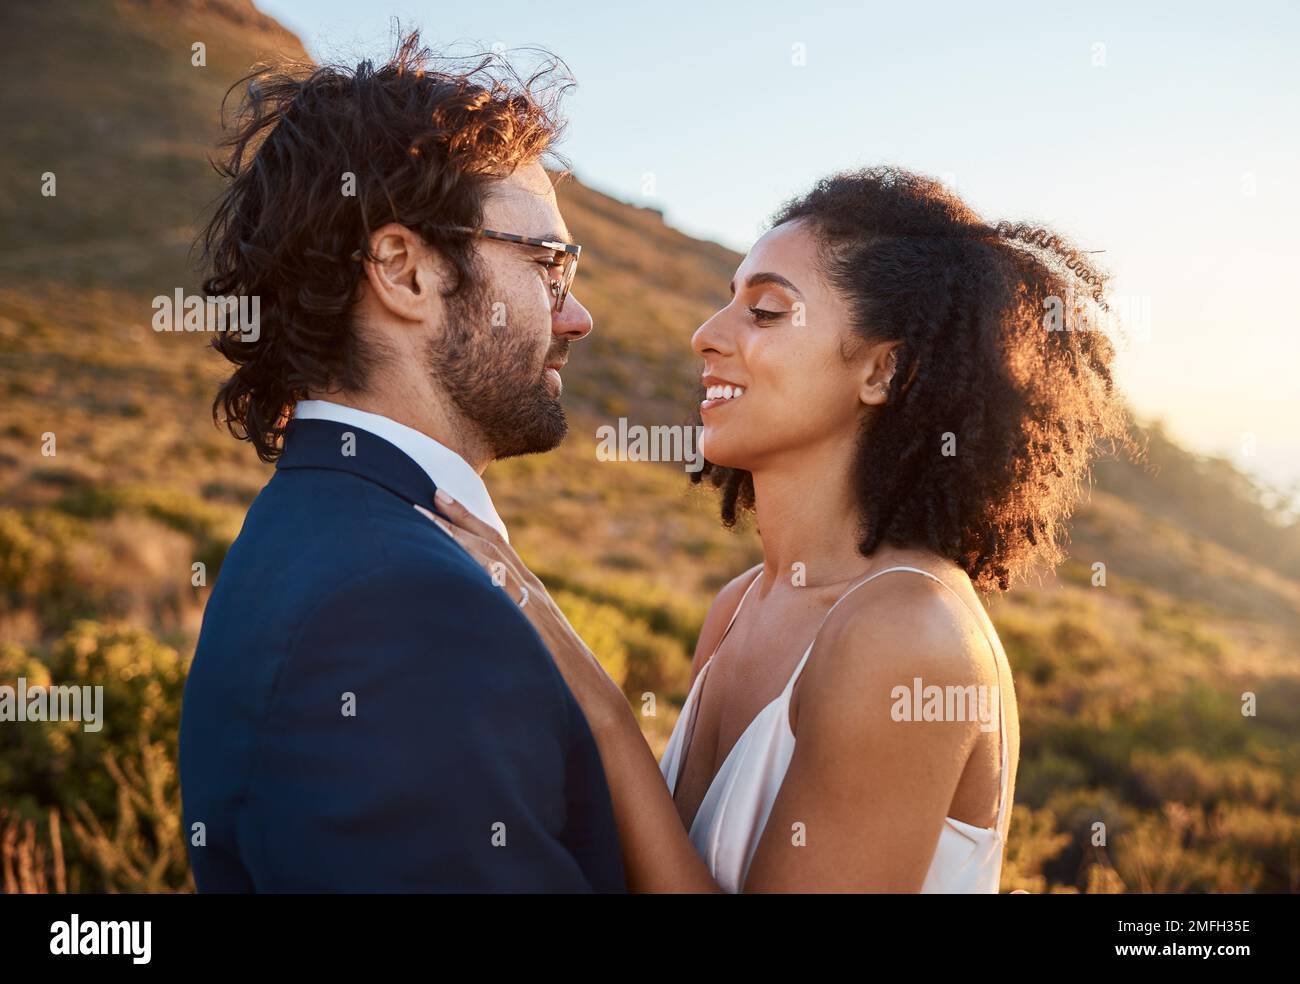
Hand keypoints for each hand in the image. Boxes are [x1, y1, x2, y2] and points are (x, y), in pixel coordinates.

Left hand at [414, 491, 627, 731]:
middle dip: (460, 516)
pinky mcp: (527, 615)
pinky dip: (474, 561)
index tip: (444, 502)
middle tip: (431, 491)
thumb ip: (508, 625)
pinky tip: (452, 549)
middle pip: (492, 540)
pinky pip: (497, 581)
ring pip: (491, 554)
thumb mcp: (529, 642)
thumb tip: (480, 623)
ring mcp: (530, 599)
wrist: (591, 695)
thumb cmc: (559, 678)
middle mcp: (530, 588)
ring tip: (427, 512)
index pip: (496, 546)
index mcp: (529, 592)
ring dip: (456, 531)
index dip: (470, 523)